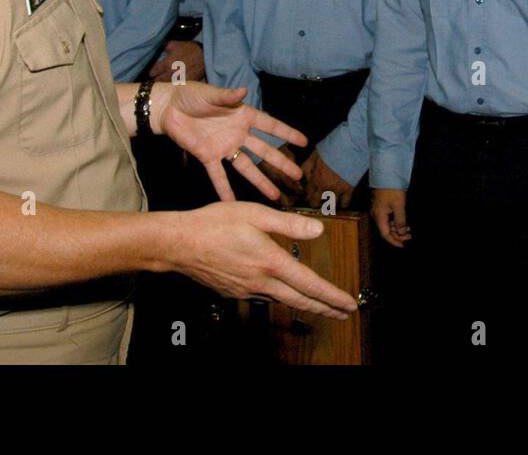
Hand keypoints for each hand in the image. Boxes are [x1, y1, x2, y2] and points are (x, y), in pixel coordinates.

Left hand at [149, 40, 204, 81]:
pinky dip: (173, 86)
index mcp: (166, 63)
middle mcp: (171, 73)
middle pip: (158, 81)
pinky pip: (176, 87)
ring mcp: (178, 79)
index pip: (153, 72)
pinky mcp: (185, 83)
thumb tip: (155, 47)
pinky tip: (172, 85)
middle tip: (154, 79)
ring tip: (162, 84)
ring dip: (163, 84)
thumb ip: (163, 47)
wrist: (204, 55)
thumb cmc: (189, 49)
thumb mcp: (175, 44)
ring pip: (166, 85)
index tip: (151, 72)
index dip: (151, 71)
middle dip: (155, 79)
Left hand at [158, 82, 307, 201]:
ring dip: (260, 181)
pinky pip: (218, 176)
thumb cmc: (190, 95)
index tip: (304, 143)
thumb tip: (244, 90)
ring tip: (275, 196)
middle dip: (281, 164)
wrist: (167, 108)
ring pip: (246, 167)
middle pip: (264, 151)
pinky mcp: (207, 157)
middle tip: (297, 176)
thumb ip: (227, 96)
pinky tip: (234, 204)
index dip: (287, 133)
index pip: (270, 126)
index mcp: (242, 115)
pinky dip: (225, 189)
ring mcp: (224, 147)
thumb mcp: (210, 94)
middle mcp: (238, 134)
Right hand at [168, 202, 357, 318]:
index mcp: (271, 262)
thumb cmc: (214, 223)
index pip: (310, 285)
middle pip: (301, 301)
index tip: (349, 304)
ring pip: (282, 300)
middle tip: (343, 314)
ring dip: (304, 304)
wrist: (178, 244)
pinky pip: (262, 297)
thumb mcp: (255, 214)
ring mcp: (246, 290)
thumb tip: (318, 230)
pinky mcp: (233, 292)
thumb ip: (289, 225)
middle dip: (326, 308)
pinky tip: (280, 291)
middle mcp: (261, 282)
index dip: (332, 296)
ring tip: (319, 305)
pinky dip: (278, 297)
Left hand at [302, 151, 353, 209]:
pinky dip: (343, 203)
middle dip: (315, 202)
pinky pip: (345, 202)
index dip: (306, 194)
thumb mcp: (314, 155)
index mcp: (314, 178)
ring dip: (329, 203)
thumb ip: (307, 168)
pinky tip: (342, 202)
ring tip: (330, 202)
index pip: (307, 192)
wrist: (349, 146)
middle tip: (317, 200)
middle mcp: (323, 187)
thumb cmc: (331, 149)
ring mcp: (336, 189)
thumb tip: (302, 177)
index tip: (308, 195)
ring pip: (330, 204)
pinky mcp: (349, 189)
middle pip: (315, 202)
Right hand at [371, 188, 409, 247]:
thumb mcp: (399, 206)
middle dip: (397, 235)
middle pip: (386, 230)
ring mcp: (378, 211)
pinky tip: (403, 222)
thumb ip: (400, 221)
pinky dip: (395, 222)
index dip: (394, 241)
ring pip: (387, 225)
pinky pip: (387, 219)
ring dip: (397, 229)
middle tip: (410, 236)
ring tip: (409, 229)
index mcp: (379, 216)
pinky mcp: (381, 206)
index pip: (385, 234)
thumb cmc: (392, 189)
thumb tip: (402, 233)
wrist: (386, 175)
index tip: (403, 245)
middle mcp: (376, 215)